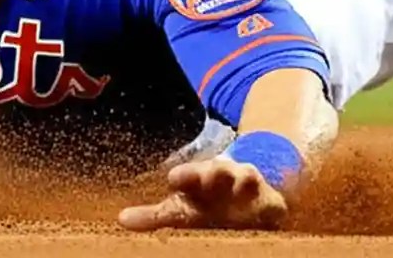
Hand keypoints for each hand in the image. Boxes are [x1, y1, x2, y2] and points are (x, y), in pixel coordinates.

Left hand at [118, 156, 288, 230]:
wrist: (246, 203)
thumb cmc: (207, 208)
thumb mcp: (180, 213)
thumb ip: (153, 217)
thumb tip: (121, 220)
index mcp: (196, 183)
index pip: (187, 176)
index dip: (184, 176)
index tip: (174, 178)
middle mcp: (220, 179)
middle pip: (216, 170)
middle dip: (212, 172)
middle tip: (209, 178)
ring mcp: (245, 187)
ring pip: (244, 176)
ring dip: (243, 177)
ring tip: (245, 178)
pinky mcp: (268, 201)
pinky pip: (271, 200)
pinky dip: (269, 202)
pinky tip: (270, 207)